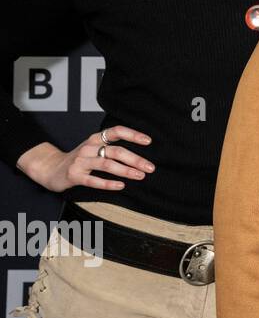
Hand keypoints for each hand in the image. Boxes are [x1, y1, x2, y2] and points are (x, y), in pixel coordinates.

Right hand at [17, 126, 153, 192]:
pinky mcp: (74, 176)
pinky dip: (108, 183)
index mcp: (95, 139)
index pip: (116, 131)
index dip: (133, 134)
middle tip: (150, 167)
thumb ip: (112, 148)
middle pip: (116, 151)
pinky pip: (93, 180)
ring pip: (106, 164)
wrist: (50, 168)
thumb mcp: (94, 148)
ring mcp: (80, 162)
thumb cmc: (79, 159)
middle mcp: (88, 147)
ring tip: (140, 176)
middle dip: (135, 159)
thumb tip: (140, 154)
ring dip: (126, 170)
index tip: (148, 141)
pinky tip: (121, 186)